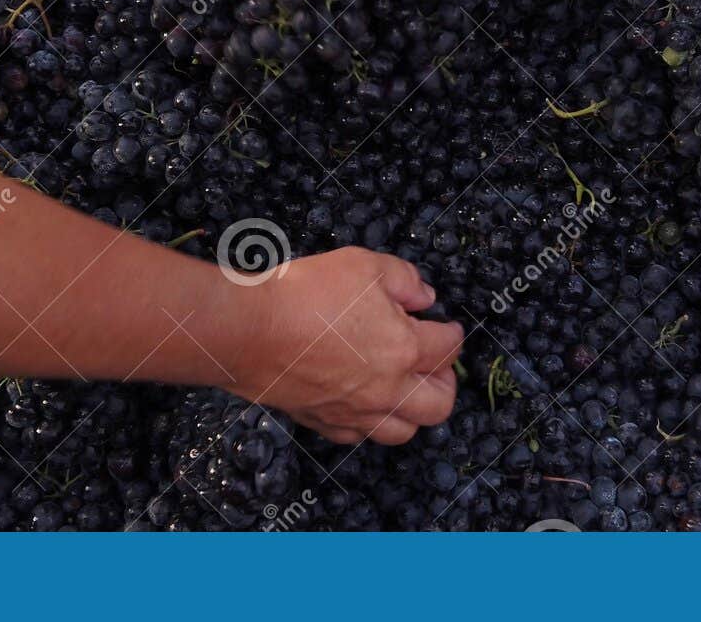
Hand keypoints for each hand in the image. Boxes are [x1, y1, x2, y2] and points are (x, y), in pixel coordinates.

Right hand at [232, 247, 462, 444]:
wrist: (248, 331)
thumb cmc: (304, 295)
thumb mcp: (364, 265)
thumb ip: (404, 279)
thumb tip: (424, 297)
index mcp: (404, 349)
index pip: (447, 349)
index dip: (452, 334)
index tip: (447, 327)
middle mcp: (386, 389)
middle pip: (438, 405)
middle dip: (444, 384)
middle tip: (434, 365)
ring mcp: (354, 412)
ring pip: (402, 431)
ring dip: (411, 411)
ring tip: (404, 388)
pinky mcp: (323, 422)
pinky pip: (359, 435)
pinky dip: (369, 421)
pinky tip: (363, 402)